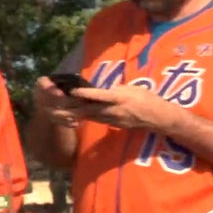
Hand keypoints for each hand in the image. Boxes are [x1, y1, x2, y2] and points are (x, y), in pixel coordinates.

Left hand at [38, 77, 169, 132]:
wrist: (157, 118)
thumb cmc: (148, 99)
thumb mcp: (133, 88)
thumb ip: (116, 89)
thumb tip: (103, 89)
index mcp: (119, 98)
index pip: (99, 95)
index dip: (85, 93)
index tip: (72, 91)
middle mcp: (113, 110)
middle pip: (88, 109)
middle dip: (71, 108)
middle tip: (54, 106)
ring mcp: (112, 118)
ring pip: (89, 116)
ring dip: (74, 114)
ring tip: (57, 112)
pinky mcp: (112, 124)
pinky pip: (95, 120)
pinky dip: (83, 117)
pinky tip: (73, 116)